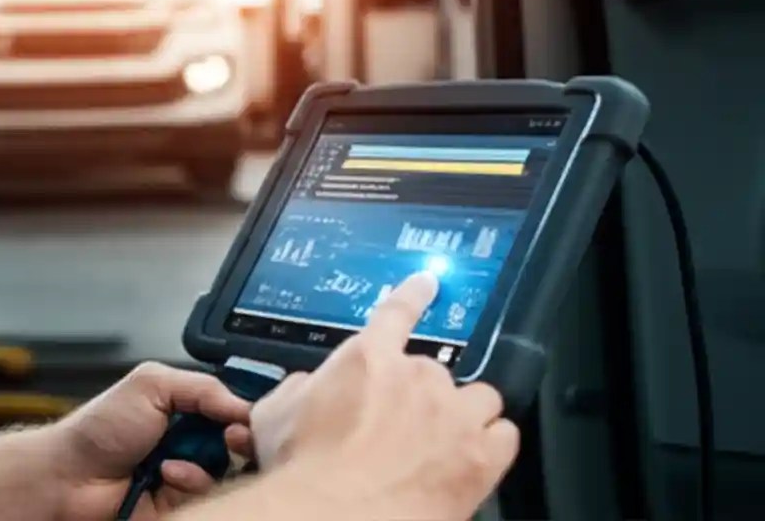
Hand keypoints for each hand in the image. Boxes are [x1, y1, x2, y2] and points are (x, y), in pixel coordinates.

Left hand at [47, 362, 252, 519]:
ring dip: (208, 463)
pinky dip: (190, 484)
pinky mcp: (181, 506)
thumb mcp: (151, 385)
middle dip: (239, 439)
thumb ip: (202, 387)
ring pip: (228, 472)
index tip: (250, 416)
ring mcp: (187, 474)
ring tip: (178, 460)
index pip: (233, 408)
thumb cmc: (100, 428)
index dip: (247, 413)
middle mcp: (190, 441)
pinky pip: (207, 497)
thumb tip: (245, 405)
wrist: (68, 476)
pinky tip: (166, 477)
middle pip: (239, 442)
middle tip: (232, 438)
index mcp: (185, 408)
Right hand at [248, 273, 519, 520]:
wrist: (335, 514)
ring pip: (480, 397)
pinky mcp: (481, 456)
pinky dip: (492, 443)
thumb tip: (304, 387)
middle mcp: (418, 377)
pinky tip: (474, 456)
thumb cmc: (303, 470)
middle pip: (434, 370)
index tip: (428, 283)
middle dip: (420, 395)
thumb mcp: (275, 416)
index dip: (414, 295)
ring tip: (446, 438)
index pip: (397, 312)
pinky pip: (505, 434)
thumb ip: (294, 391)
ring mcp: (455, 416)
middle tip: (399, 425)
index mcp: (368, 360)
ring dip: (466, 413)